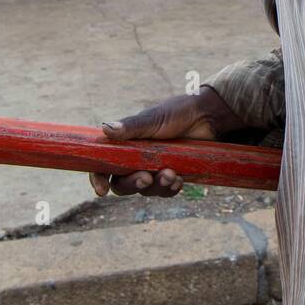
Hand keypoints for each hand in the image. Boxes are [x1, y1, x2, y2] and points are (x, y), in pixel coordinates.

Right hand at [88, 88, 237, 197]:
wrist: (206, 117)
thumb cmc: (175, 113)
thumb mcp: (152, 119)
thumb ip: (131, 127)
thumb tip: (106, 129)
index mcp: (123, 146)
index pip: (103, 166)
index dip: (98, 179)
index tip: (102, 191)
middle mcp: (134, 160)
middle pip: (122, 184)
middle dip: (132, 185)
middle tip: (146, 178)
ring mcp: (153, 169)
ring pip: (145, 190)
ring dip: (156, 186)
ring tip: (171, 174)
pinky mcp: (170, 176)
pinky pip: (165, 191)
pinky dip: (170, 188)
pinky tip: (179, 180)